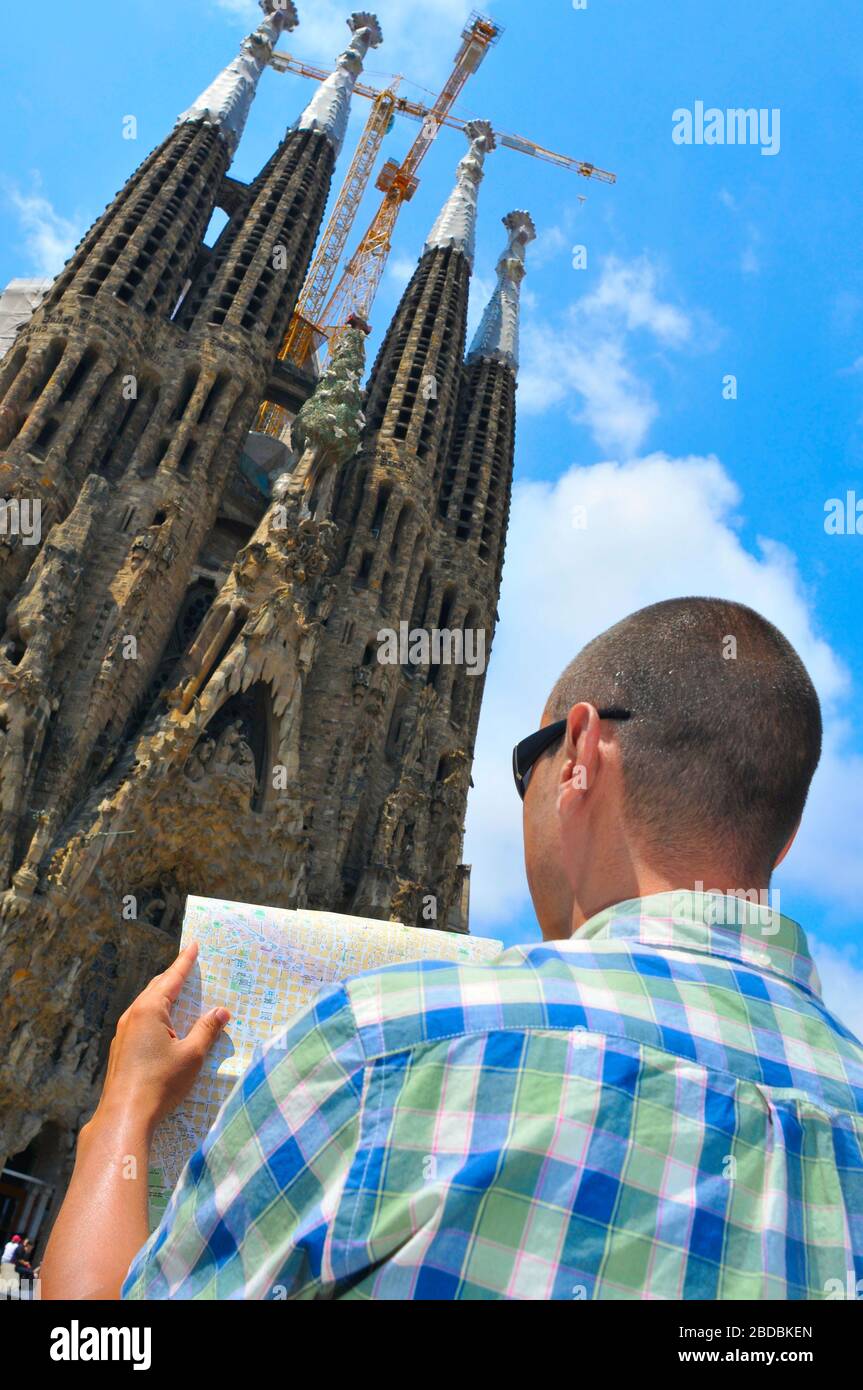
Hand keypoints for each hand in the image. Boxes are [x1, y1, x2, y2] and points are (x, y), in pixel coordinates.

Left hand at [87, 941, 229, 1136]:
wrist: (124, 1115)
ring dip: (164, 997)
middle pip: (156, 988)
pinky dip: (156, 1015)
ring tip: (180, 995)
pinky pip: (141, 1022)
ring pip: (146, 1006)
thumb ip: (207, 1029)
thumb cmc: (161, 1082)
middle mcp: (132, 1016)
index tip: (193, 944)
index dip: (185, 961)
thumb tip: (222, 1011)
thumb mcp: (192, 1055)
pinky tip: (165, 1027)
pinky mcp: (120, 1050)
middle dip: (174, 977)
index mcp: (149, 1010)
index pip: (171, 978)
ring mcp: (123, 1033)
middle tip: (189, 968)